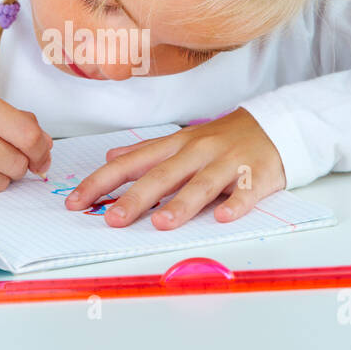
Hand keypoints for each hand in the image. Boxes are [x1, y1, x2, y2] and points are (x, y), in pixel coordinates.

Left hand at [63, 109, 285, 228]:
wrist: (275, 125)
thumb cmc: (224, 138)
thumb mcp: (182, 140)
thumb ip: (146, 152)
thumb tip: (110, 157)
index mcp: (175, 146)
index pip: (131, 164)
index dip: (101, 182)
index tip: (75, 202)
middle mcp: (197, 152)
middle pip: (162, 175)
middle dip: (135, 198)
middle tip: (112, 220)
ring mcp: (227, 163)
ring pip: (201, 184)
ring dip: (182, 204)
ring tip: (162, 223)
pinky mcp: (257, 175)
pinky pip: (246, 192)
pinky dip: (236, 205)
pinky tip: (224, 218)